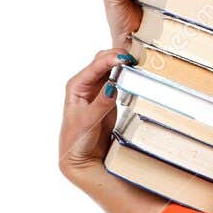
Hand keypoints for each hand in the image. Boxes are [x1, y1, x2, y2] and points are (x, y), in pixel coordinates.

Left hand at [58, 49, 124, 178]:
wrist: (82, 156)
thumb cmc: (77, 140)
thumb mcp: (88, 122)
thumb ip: (100, 104)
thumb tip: (112, 86)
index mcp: (76, 86)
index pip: (94, 67)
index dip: (109, 59)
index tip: (124, 58)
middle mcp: (85, 84)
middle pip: (102, 62)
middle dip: (117, 57)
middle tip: (134, 59)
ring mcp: (97, 89)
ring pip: (110, 68)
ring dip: (122, 64)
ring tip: (136, 63)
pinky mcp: (108, 97)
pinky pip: (117, 79)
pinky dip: (125, 74)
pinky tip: (134, 73)